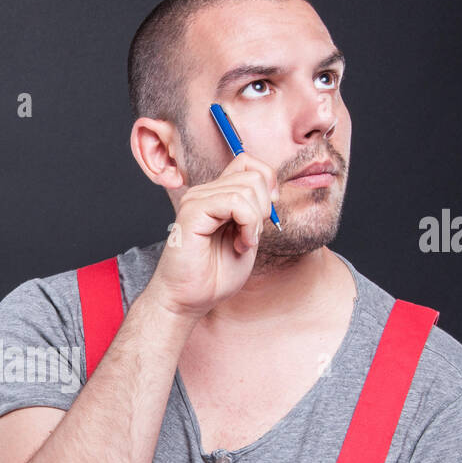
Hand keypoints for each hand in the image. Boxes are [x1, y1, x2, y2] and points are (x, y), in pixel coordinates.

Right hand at [147, 149, 278, 320]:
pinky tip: (240, 245)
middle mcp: (204, 193)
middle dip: (264, 208)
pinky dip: (248, 224)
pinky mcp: (193, 211)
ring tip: (242, 243)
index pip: (248, 162)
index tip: (267, 214)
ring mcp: (197, 200)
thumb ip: (256, 212)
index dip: (267, 182)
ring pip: (248, 188)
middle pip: (253, 174)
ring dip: (255, 221)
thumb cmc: (213, 276)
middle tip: (250, 236)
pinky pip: (235, 202)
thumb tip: (272, 190)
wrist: (188, 300)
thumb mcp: (247, 237)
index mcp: (216, 196)